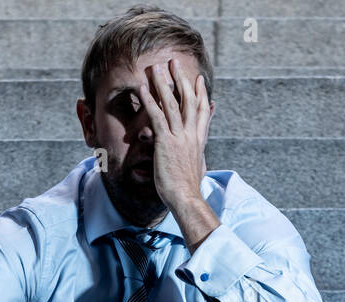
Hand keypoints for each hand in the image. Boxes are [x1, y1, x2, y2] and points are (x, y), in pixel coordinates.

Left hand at [137, 57, 211, 210]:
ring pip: (172, 104)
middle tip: (174, 62)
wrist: (186, 198)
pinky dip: (149, 100)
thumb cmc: (188, 189)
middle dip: (181, 79)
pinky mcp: (166, 142)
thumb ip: (195, 158)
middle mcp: (191, 135)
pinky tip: (142, 88)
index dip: (200, 94)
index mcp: (198, 140)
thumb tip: (198, 159)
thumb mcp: (196, 169)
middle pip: (188, 100)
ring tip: (156, 67)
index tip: (198, 79)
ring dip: (163, 83)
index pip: (203, 111)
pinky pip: (157, 116)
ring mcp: (179, 137)